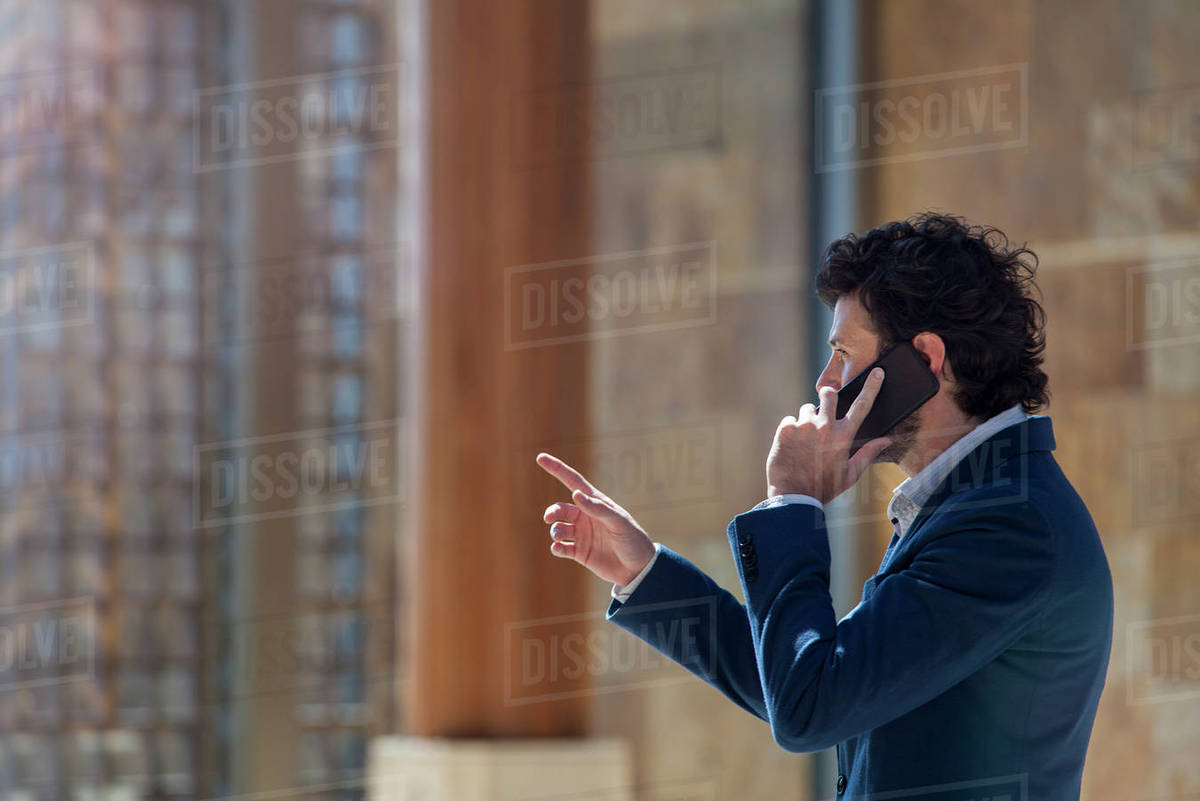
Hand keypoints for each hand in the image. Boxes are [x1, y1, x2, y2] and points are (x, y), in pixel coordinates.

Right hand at [535, 452, 656, 585]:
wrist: (639, 569)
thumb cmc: (633, 540)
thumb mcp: (619, 522)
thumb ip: (598, 508)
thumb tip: (575, 494)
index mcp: (596, 503)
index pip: (573, 482)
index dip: (557, 469)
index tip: (540, 457)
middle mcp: (586, 517)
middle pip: (560, 509)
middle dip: (552, 512)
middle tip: (549, 518)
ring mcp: (582, 535)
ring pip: (558, 528)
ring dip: (554, 530)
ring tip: (558, 537)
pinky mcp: (580, 552)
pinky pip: (561, 547)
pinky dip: (556, 547)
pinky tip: (558, 549)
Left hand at [766, 367, 891, 503]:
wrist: (793, 497)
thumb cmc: (824, 487)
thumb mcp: (850, 474)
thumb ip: (868, 454)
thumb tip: (886, 440)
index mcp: (843, 436)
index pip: (862, 405)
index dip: (871, 386)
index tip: (878, 372)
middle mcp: (824, 426)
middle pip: (829, 394)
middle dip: (828, 395)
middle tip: (824, 407)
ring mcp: (803, 426)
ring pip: (806, 409)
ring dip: (807, 420)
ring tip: (804, 442)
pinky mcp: (785, 429)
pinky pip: (789, 419)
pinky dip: (790, 430)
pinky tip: (791, 447)